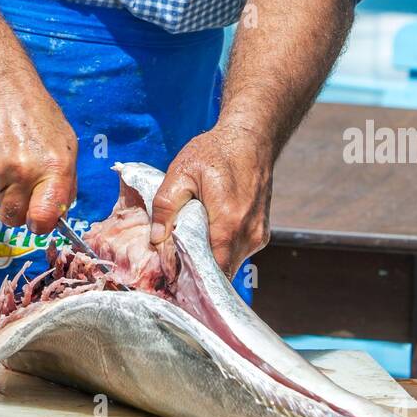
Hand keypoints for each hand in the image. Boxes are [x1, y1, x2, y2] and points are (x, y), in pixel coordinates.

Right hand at [0, 69, 77, 234]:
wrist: (1, 88)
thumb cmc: (39, 117)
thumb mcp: (66, 145)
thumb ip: (65, 183)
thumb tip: (57, 217)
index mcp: (53, 168)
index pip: (43, 218)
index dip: (40, 225)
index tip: (38, 221)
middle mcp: (23, 171)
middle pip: (13, 218)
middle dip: (17, 212)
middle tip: (20, 190)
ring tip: (6, 160)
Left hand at [150, 119, 272, 277]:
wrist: (251, 137)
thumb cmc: (216, 151)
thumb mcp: (182, 172)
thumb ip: (166, 206)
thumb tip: (156, 239)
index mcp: (228, 223)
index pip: (211, 271)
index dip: (191, 278)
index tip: (173, 277)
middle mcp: (248, 234)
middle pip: (220, 271)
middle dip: (198, 271)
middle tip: (176, 263)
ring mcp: (258, 235)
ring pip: (230, 263)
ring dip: (211, 259)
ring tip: (190, 246)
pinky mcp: (261, 232)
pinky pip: (238, 252)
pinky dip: (222, 249)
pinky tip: (208, 233)